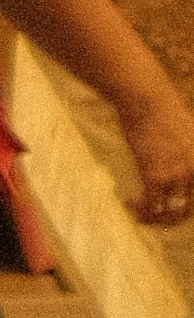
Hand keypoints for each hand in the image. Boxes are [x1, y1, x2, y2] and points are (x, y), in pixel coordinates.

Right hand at [117, 78, 193, 226]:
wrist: (146, 99)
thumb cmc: (162, 109)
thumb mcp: (189, 134)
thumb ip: (188, 155)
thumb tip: (177, 166)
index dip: (184, 206)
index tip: (167, 205)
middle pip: (188, 210)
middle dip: (170, 218)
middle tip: (153, 215)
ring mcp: (177, 175)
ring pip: (169, 213)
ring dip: (152, 217)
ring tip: (138, 210)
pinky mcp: (155, 176)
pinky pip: (151, 205)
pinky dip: (140, 209)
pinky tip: (129, 202)